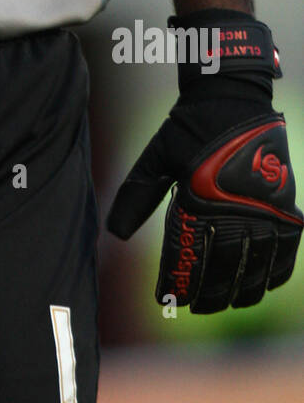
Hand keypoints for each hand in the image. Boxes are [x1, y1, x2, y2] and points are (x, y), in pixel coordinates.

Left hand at [108, 101, 301, 312]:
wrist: (232, 95)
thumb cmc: (190, 125)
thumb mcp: (157, 156)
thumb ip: (138, 195)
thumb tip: (115, 234)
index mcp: (199, 196)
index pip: (187, 252)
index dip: (178, 279)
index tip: (168, 298)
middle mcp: (234, 206)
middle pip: (222, 264)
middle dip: (209, 291)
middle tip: (197, 307)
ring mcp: (264, 207)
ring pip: (257, 263)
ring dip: (243, 288)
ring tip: (231, 303)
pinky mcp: (285, 203)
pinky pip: (286, 248)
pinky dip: (277, 270)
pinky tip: (265, 284)